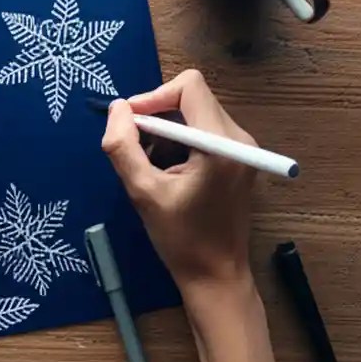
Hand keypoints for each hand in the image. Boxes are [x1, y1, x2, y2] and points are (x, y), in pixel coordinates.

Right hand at [101, 69, 256, 300]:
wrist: (216, 276)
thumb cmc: (181, 239)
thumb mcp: (143, 192)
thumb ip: (123, 146)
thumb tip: (117, 109)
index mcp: (221, 143)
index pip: (190, 86)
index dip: (154, 96)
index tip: (130, 121)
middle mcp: (239, 138)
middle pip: (193, 98)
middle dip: (158, 115)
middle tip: (136, 146)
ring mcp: (243, 149)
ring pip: (196, 114)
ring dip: (167, 130)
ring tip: (151, 165)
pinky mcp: (240, 159)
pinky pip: (204, 131)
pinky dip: (180, 142)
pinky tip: (168, 172)